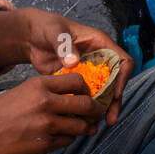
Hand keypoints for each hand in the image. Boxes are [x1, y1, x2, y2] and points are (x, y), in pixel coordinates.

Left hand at [0, 7, 134, 125]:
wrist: (31, 37)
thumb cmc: (47, 28)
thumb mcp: (55, 33)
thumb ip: (64, 45)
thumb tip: (73, 62)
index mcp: (100, 44)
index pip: (123, 61)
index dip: (123, 78)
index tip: (115, 93)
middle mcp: (99, 60)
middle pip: (116, 82)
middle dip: (114, 101)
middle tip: (109, 118)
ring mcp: (89, 72)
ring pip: (102, 93)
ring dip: (101, 109)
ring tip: (96, 125)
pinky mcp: (77, 83)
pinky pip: (86, 98)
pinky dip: (85, 109)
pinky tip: (80, 121)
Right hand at [0, 73, 102, 153]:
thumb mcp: (20, 93)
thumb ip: (45, 93)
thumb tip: (71, 96)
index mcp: (38, 85)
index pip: (77, 81)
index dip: (87, 89)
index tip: (88, 95)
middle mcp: (45, 102)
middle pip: (86, 104)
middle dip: (96, 110)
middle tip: (97, 113)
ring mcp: (47, 124)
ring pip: (81, 125)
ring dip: (87, 127)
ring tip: (88, 128)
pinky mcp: (46, 144)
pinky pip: (69, 140)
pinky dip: (70, 138)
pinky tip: (65, 136)